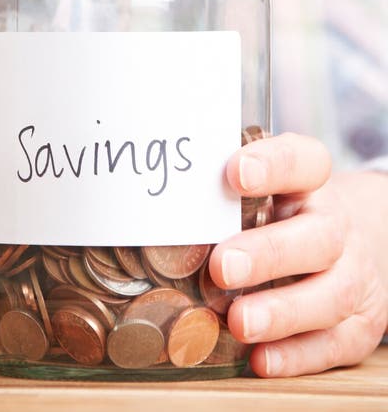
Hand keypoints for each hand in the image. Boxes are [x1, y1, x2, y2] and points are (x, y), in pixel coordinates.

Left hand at [209, 132, 387, 376]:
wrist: (357, 243)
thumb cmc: (286, 214)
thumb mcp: (267, 188)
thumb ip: (226, 189)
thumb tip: (162, 198)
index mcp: (311, 183)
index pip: (303, 162)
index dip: (273, 165)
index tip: (234, 172)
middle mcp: (336, 226)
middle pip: (317, 237)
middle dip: (269, 253)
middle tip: (222, 266)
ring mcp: (353, 277)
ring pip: (329, 295)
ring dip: (281, 311)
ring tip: (238, 321)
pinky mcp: (358, 327)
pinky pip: (333, 344)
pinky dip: (296, 354)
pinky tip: (260, 358)